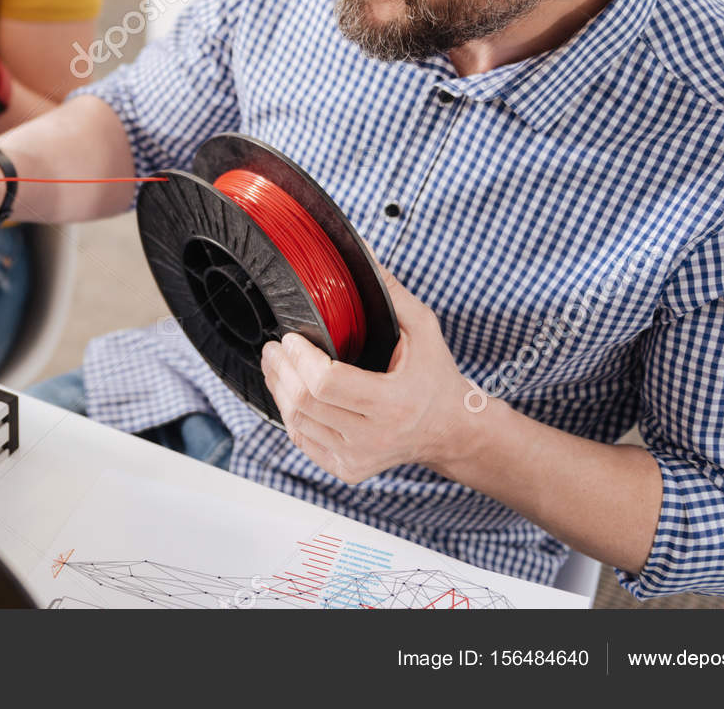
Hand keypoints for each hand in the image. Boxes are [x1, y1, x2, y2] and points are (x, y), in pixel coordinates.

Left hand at [261, 262, 479, 484]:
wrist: (450, 430)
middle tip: (273, 349)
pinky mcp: (348, 470)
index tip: (291, 338)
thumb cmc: (436, 377)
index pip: (327, 383)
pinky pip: (303, 441)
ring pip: (298, 424)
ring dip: (279, 390)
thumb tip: (362, 253)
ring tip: (276, 366)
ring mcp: (359, 459)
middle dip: (281, 371)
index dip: (301, 359)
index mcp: (394, 403)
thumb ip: (390, 292)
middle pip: (305, 404)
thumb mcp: (424, 328)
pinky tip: (290, 393)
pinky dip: (290, 415)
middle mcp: (375, 437)